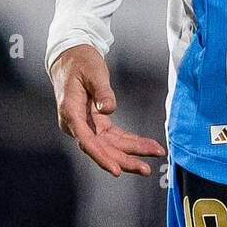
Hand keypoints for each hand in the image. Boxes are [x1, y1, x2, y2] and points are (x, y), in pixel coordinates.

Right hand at [49, 44, 166, 177]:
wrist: (71, 58)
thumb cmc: (80, 62)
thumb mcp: (93, 72)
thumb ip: (101, 90)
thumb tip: (108, 109)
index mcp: (71, 112)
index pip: (86, 141)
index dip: (101, 156)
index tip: (116, 169)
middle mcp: (77, 124)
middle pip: (101, 148)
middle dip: (124, 160)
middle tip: (145, 169)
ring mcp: (87, 125)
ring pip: (110, 145)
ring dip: (132, 152)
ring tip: (155, 154)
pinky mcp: (97, 122)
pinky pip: (115, 136)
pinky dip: (131, 141)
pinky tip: (147, 145)